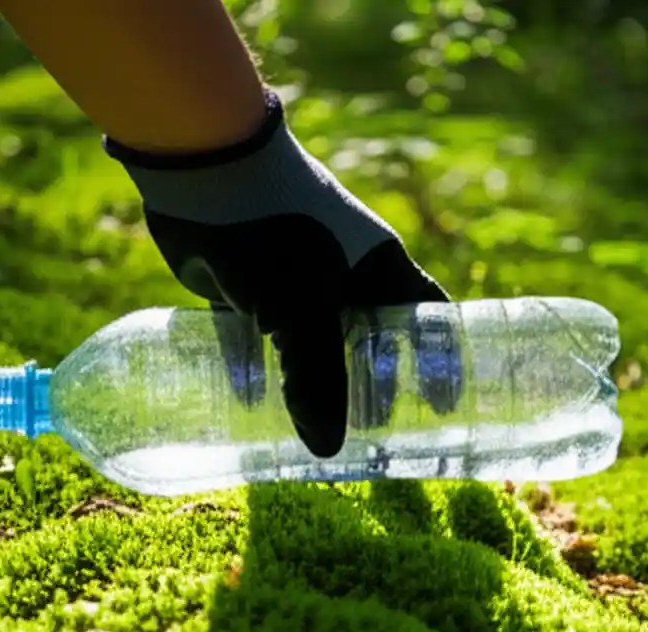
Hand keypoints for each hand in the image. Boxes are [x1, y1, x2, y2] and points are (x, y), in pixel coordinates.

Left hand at [105, 89, 456, 457]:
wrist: (205, 166)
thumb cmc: (275, 230)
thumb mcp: (304, 308)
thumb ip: (316, 380)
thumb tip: (326, 449)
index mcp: (378, 267)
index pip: (425, 317)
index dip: (439, 360)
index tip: (442, 406)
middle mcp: (342, 271)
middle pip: (368, 338)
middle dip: (370, 385)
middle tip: (370, 435)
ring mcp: (293, 277)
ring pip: (310, 342)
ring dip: (312, 383)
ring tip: (311, 431)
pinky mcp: (247, 283)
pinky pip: (258, 337)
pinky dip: (257, 369)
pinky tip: (249, 407)